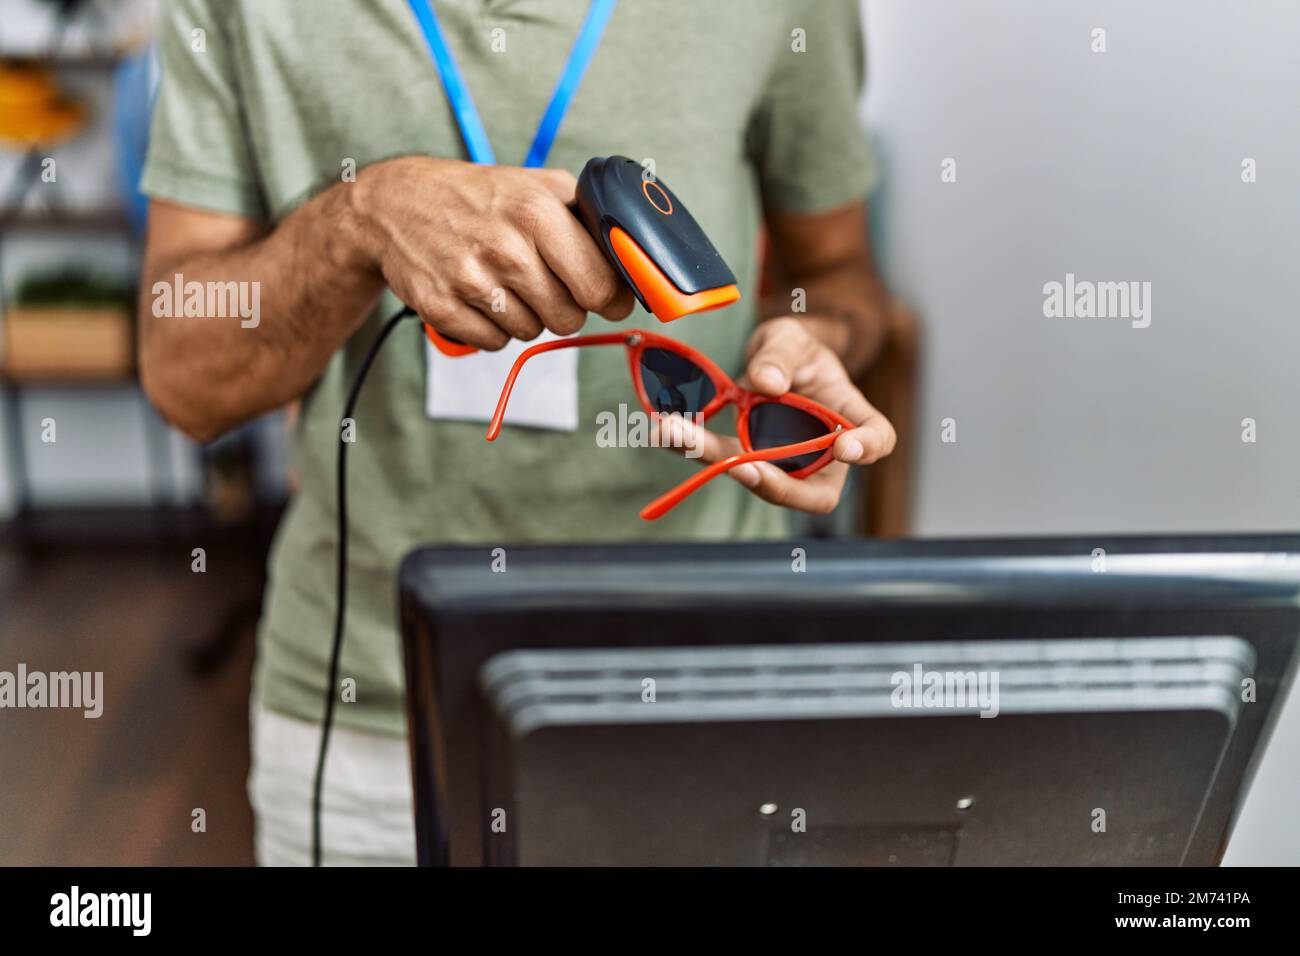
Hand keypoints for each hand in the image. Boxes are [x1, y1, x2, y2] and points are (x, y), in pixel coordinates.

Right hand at [353, 157, 634, 348]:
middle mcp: (505, 247)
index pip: (600, 285)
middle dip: (566, 307)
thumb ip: (589, 219)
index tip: (610, 297)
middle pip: (569, 317)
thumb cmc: (479, 198)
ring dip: (527, 315)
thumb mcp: (536, 186)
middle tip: (547, 283)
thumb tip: (636, 261)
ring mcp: (469, 279)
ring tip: (506, 281)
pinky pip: (494, 343)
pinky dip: (492, 328)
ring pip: (531, 332)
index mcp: (537, 212)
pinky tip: (480, 295)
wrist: (393, 204)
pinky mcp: (440, 306)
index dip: (612, 299)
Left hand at [656, 316, 896, 513]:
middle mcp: (821, 453)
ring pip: (758, 478)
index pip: (877, 439)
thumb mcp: (792, 336)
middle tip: (742, 468)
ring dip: (716, 461)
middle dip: (777, 485)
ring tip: (675, 432)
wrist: (773, 359)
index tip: (846, 447)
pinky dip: (691, 446)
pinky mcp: (745, 459)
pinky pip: (721, 460)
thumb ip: (781, 354)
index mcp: (850, 417)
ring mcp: (783, 463)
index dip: (867, 448)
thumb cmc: (797, 349)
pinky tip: (664, 429)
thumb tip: (766, 383)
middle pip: (814, 491)